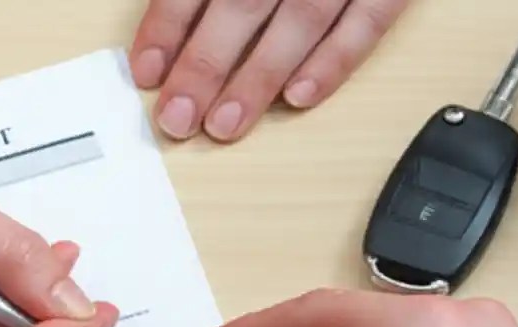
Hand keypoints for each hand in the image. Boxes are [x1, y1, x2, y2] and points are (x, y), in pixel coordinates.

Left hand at [129, 0, 410, 141]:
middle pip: (244, 1)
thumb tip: (176, 16)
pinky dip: (336, 60)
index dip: (168, 22)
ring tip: (227, 123)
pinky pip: (369, 20)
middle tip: (178, 117)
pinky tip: (300, 96)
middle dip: (206, 64)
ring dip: (260, 76)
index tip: (147, 70)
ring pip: (301, 19)